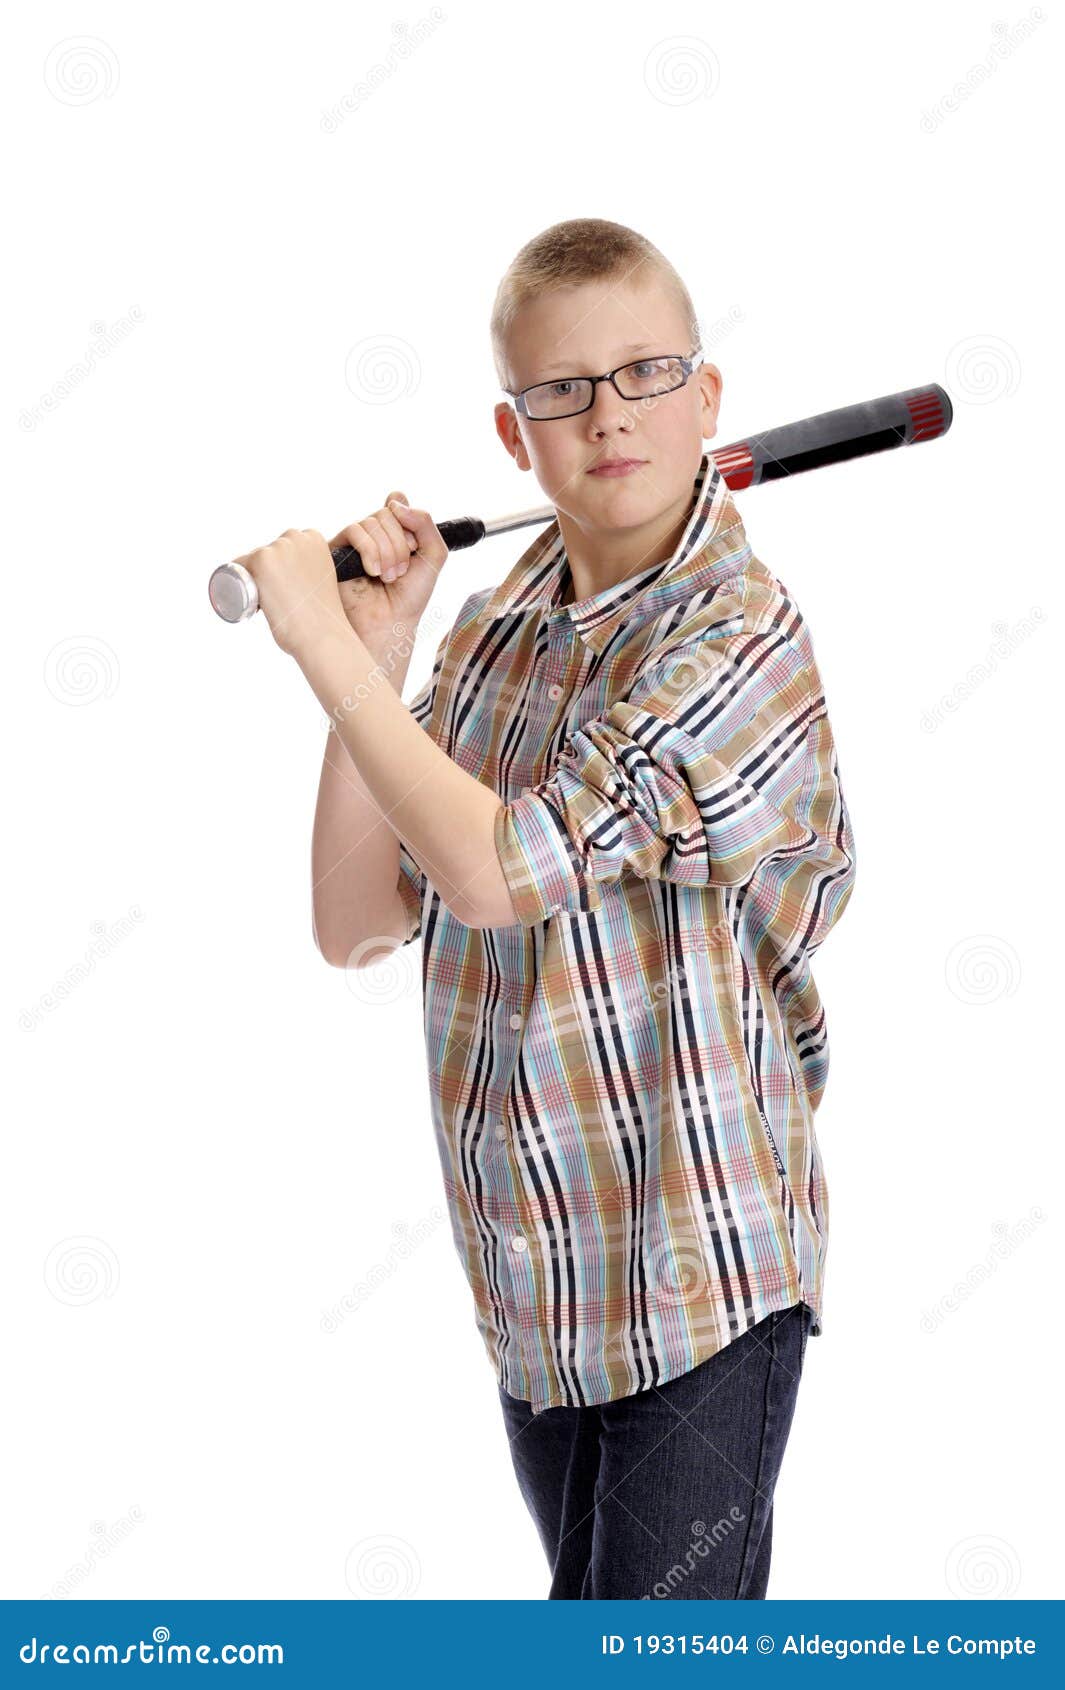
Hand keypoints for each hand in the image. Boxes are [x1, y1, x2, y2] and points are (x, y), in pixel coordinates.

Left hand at [234, 527, 348, 658]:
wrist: (323, 633)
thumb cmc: (325, 618)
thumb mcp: (322, 580)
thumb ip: (312, 572)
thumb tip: (299, 581)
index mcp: (314, 539)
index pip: (285, 546)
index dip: (279, 565)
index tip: (280, 585)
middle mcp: (297, 537)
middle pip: (268, 550)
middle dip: (265, 570)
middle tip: (270, 597)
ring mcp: (278, 548)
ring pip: (252, 559)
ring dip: (251, 576)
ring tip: (259, 600)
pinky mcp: (261, 559)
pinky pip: (237, 566)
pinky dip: (234, 579)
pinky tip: (242, 592)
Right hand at [327, 492, 446, 646]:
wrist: (389, 623)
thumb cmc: (409, 596)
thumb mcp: (433, 556)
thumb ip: (425, 523)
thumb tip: (395, 501)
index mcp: (392, 531)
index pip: (397, 504)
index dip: (409, 523)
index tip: (415, 548)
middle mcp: (372, 533)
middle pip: (387, 513)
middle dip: (400, 545)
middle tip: (400, 572)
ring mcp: (354, 541)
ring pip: (372, 522)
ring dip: (387, 553)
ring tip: (387, 577)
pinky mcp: (337, 550)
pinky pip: (354, 531)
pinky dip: (370, 551)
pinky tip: (372, 572)